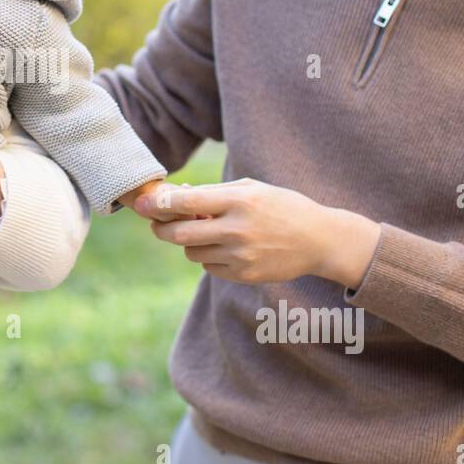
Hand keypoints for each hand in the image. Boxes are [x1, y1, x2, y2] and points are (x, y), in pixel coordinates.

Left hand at [132, 178, 380, 287]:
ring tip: (206, 231)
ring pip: (191, 252)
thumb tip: (174, 198)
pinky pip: (209, 267)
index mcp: (239, 201)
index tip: (143, 204)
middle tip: (156, 223)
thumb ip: (213, 194)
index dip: (159, 204)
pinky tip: (225, 247)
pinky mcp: (243, 274)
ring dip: (189, 242)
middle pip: (178, 234)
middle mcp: (236, 229)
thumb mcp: (251, 189)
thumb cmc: (281, 206)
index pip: (185, 203)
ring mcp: (240, 256)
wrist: (319, 240)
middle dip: (161, 228)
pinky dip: (208, 256)